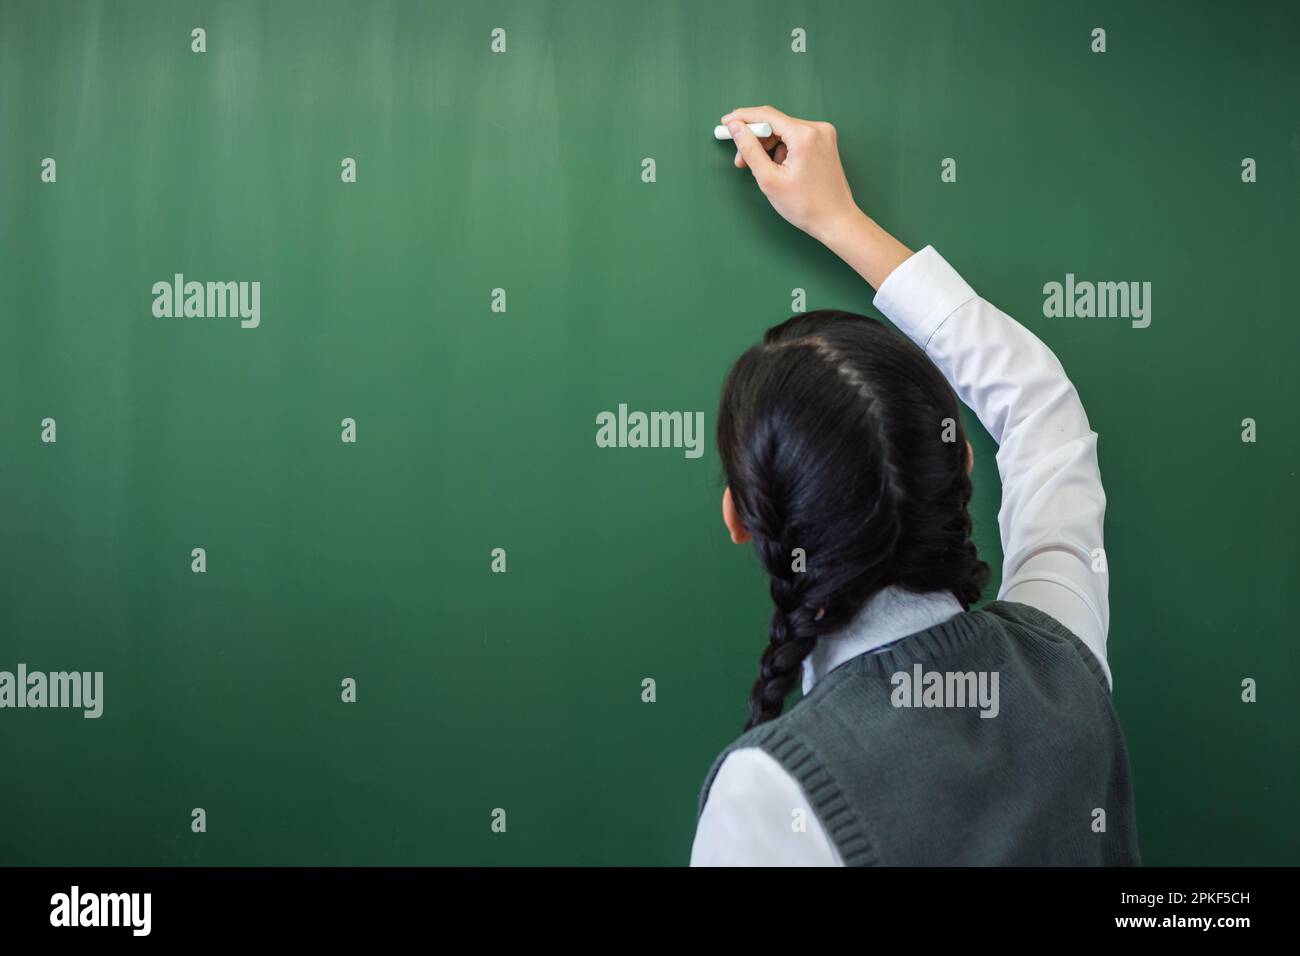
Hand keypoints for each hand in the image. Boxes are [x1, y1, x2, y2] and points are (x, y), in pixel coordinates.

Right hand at [721, 105, 862, 245]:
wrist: (836, 220)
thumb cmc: (806, 205)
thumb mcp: (769, 180)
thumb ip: (750, 150)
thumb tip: (735, 128)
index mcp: (804, 135)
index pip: (766, 115)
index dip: (742, 118)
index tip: (725, 123)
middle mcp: (817, 128)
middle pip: (775, 123)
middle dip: (754, 139)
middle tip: (740, 160)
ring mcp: (823, 134)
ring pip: (784, 131)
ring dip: (767, 147)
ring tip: (762, 171)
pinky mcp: (824, 142)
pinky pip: (795, 138)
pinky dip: (782, 150)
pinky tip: (780, 169)